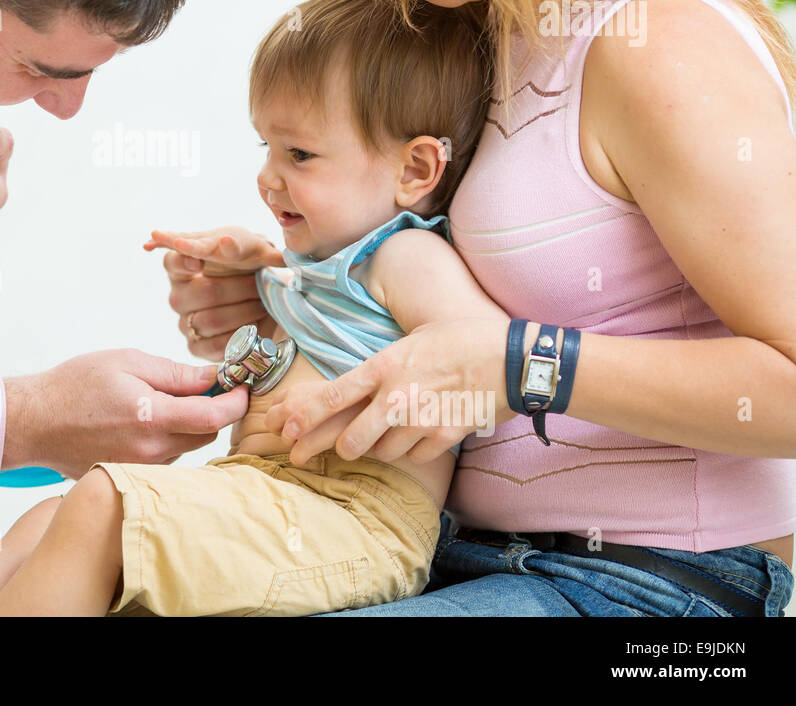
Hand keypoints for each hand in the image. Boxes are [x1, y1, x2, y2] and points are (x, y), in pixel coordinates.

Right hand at [1, 348, 249, 477]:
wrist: (35, 421)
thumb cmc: (75, 386)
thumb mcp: (128, 362)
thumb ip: (175, 373)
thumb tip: (213, 377)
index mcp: (153, 418)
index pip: (215, 417)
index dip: (237, 402)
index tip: (243, 387)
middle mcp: (151, 450)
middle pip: (206, 434)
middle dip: (212, 410)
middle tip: (202, 386)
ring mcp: (141, 468)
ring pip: (185, 446)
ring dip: (186, 424)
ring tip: (156, 401)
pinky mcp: (131, 476)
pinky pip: (164, 457)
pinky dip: (165, 438)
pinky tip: (141, 421)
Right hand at [145, 226, 284, 360]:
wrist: (266, 303)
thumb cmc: (250, 270)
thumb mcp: (249, 251)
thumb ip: (238, 244)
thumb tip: (226, 242)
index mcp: (183, 268)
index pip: (172, 262)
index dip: (184, 262)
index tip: (200, 262)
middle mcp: (178, 296)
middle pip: (203, 291)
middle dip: (238, 288)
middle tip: (260, 283)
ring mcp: (185, 323)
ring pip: (212, 319)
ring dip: (244, 311)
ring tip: (262, 304)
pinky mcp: (196, 347)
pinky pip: (215, 345)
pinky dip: (239, 336)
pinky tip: (254, 326)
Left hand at [264, 317, 517, 466]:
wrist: (510, 358)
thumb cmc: (460, 341)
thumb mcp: (411, 342)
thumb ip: (381, 369)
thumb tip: (355, 389)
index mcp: (384, 366)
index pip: (334, 395)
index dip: (305, 418)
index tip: (286, 431)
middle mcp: (398, 397)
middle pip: (352, 438)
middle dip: (339, 447)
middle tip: (334, 448)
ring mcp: (422, 420)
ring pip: (383, 452)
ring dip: (382, 447)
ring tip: (396, 430)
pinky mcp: (445, 437)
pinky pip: (416, 456)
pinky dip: (415, 450)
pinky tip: (425, 434)